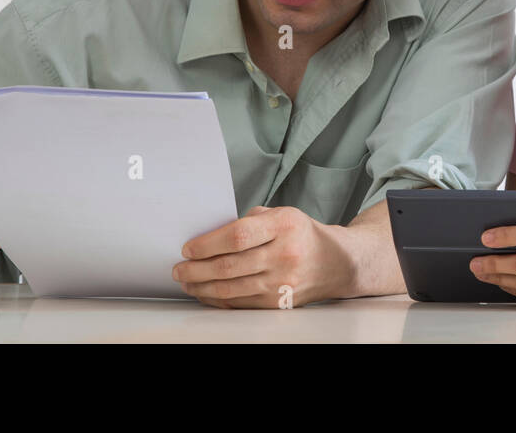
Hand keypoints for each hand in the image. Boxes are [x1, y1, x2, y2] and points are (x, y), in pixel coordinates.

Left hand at [172, 205, 350, 307]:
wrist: (337, 262)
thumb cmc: (303, 234)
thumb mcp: (282, 214)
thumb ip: (249, 221)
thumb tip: (210, 235)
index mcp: (285, 225)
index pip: (237, 236)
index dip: (207, 244)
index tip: (188, 248)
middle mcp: (285, 254)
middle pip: (230, 266)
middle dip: (196, 269)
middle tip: (178, 268)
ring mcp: (283, 282)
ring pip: (231, 288)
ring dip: (202, 287)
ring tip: (187, 281)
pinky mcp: (279, 302)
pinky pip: (241, 303)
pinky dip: (218, 299)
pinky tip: (206, 293)